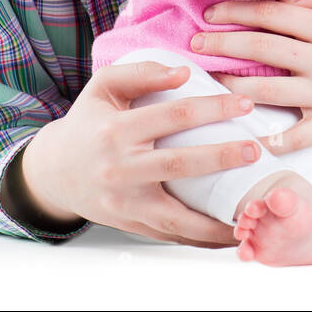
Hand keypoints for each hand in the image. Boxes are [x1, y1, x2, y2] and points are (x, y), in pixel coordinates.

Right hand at [17, 60, 260, 246]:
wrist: (55, 172)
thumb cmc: (88, 123)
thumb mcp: (103, 88)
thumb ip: (140, 72)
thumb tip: (184, 72)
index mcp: (115, 131)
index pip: (173, 115)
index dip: (212, 108)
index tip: (245, 104)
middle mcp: (119, 169)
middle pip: (180, 165)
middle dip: (223, 158)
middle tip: (257, 150)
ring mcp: (124, 203)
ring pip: (177, 217)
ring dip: (217, 219)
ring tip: (253, 210)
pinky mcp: (130, 225)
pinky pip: (171, 235)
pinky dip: (202, 238)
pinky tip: (231, 232)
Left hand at [195, 0, 311, 154]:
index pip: (274, 13)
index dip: (237, 11)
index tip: (209, 12)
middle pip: (263, 49)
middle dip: (223, 44)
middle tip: (194, 44)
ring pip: (271, 90)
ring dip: (235, 87)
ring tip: (211, 83)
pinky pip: (300, 135)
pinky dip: (277, 140)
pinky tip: (253, 139)